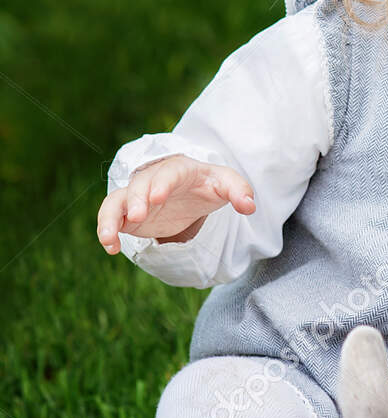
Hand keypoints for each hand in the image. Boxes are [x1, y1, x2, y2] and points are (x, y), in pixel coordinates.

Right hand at [97, 154, 254, 251]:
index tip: (157, 198)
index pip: (169, 173)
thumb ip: (239, 191)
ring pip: (116, 201)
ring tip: (109, 238)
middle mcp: (153, 180)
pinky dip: (107, 230)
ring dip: (110, 217)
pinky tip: (110, 248)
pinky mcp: (127, 213)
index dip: (162, 184)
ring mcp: (137, 196)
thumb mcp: (225, 184)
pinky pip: (111, 217)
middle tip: (136, 216)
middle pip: (139, 185)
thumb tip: (250, 206)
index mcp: (179, 169)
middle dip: (136, 199)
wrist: (190, 192)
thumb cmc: (207, 185)